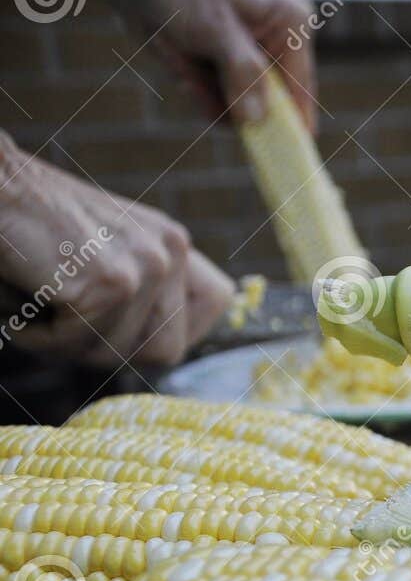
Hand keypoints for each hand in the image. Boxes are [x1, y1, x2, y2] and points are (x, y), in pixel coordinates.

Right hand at [0, 135, 235, 367]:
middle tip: (63, 317)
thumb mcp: (102, 250)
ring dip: (64, 342)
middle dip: (107, 348)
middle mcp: (170, 250)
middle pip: (165, 351)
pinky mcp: (109, 283)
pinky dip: (37, 335)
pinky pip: (75, 344)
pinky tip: (22, 296)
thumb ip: (145, 288)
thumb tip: (171, 349)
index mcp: (173, 241)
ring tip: (38, 298)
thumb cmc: (28, 226)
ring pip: (115, 355)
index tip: (128, 325)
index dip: (174, 328)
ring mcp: (145, 267)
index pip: (217, 300)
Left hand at [113, 0, 315, 128]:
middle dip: (236, 106)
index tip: (280, 159)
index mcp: (291, 26)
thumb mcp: (213, 29)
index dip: (291, 126)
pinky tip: (184, 71)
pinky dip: (202, 97)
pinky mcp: (231, 70)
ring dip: (213, 100)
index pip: (301, 90)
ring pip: (246, 110)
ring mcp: (255, 60)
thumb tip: (258, 121)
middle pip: (275, 106)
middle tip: (199, 84)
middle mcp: (279, 45)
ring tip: (186, 68)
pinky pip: (225, 105)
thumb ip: (241, 73)